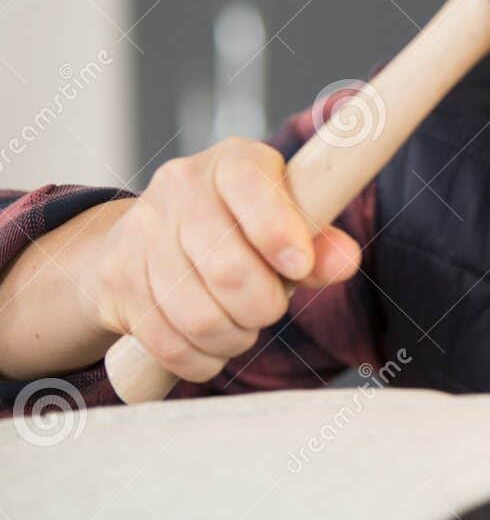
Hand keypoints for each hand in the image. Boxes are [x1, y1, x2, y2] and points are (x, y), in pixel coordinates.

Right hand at [84, 137, 359, 381]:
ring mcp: (141, 232)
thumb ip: (322, 244)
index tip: (299, 266)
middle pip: (228, 269)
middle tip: (270, 308)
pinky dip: (202, 357)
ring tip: (242, 325)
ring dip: (234, 336)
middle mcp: (180, 187)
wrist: (150, 240)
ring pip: (198, 315)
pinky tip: (212, 342)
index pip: (249, 184)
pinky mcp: (116, 279)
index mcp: (232, 162)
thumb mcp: (288, 224)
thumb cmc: (241, 231)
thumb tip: (344, 261)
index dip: (279, 231)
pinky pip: (168, 343)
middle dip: (263, 306)